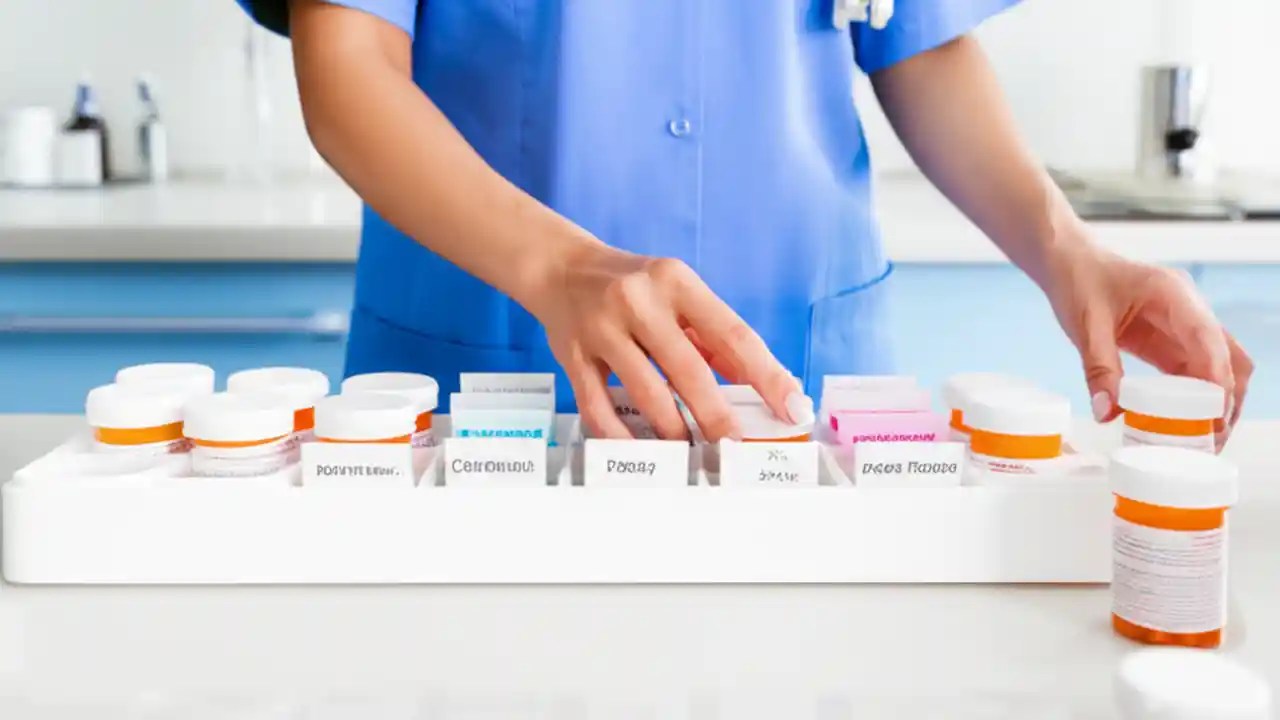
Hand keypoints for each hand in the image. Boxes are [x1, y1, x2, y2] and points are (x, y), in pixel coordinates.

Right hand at [526, 243, 808, 440]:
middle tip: (737, 448)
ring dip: (674, 431)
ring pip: (646, 393)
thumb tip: (757, 383)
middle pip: (689, 370)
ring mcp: (602, 328)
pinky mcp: (571, 354)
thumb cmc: (632, 286)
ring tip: (691, 452)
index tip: (792, 407)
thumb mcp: (677, 294)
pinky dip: (622, 436)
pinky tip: (640, 450)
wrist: (559, 267)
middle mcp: (639, 301)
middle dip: (718, 416)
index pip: (733, 333)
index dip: (767, 376)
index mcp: (676, 282)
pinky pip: (598, 408)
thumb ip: (711, 335)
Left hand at [1042, 242, 1251, 448]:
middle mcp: (1190, 310)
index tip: (1215, 416)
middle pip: (1230, 359)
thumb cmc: (1079, 280)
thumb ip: (1098, 368)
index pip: (1209, 340)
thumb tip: (1107, 413)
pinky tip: (1182, 425)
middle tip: (1210, 439)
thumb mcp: (1084, 324)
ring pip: (1219, 368)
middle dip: (1228, 400)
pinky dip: (1193, 400)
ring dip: (1216, 403)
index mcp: (1174, 295)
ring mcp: (1184, 327)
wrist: (1069, 261)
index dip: (1217, 380)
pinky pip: (1193, 373)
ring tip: (1201, 441)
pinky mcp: (1171, 341)